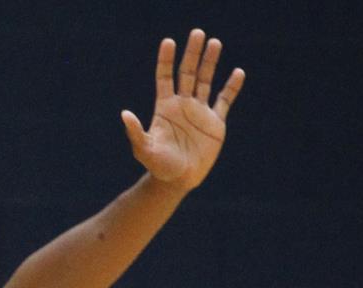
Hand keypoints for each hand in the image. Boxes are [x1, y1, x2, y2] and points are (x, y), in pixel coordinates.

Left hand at [121, 29, 244, 190]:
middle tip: (198, 33)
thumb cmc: (158, 166)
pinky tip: (238, 72)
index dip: (166, 59)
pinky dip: (231, 87)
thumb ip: (135, 132)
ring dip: (210, 62)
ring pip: (206, 80)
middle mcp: (182, 105)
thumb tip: (124, 114)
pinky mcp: (215, 122)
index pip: (165, 76)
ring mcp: (199, 111)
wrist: (177, 181)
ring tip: (215, 43)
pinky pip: (224, 100)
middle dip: (192, 53)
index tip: (168, 42)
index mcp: (165, 107)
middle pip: (187, 72)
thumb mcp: (144, 149)